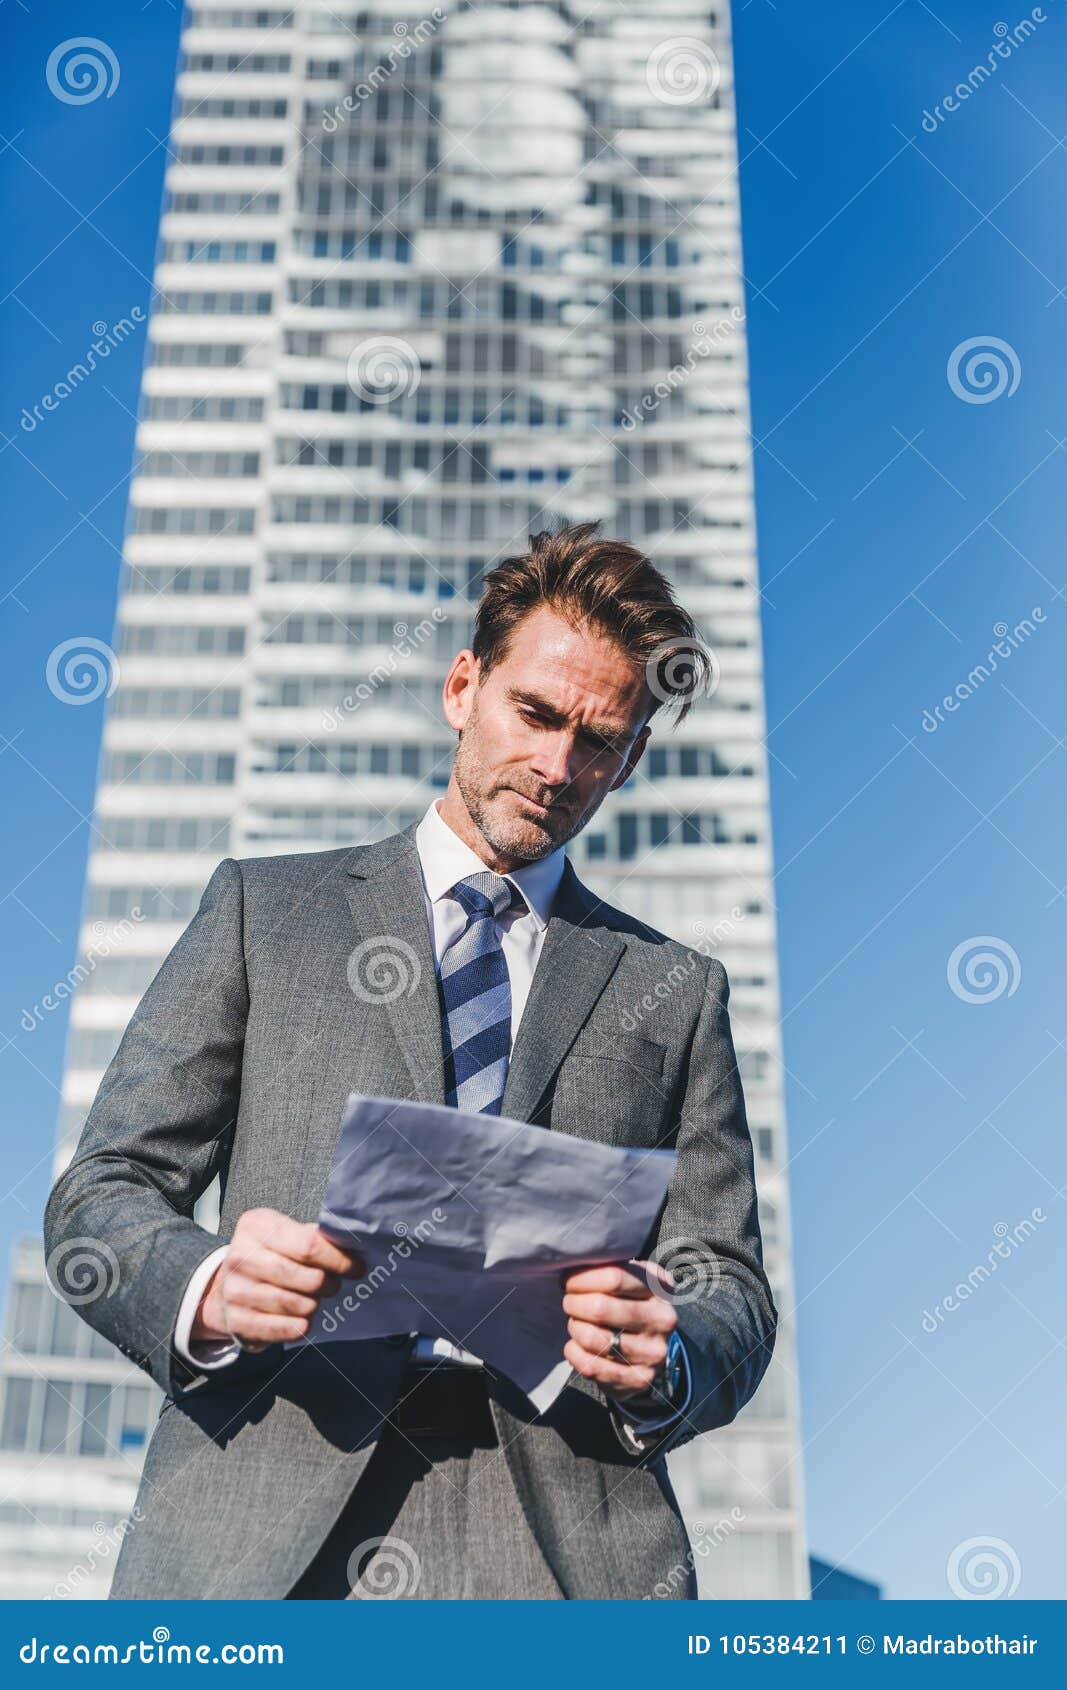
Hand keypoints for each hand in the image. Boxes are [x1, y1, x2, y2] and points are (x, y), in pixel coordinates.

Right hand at [192, 1208, 364, 1349]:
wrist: (226, 1285)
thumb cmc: (268, 1254)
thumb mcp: (284, 1233)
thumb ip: (314, 1238)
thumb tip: (352, 1249)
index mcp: (256, 1226)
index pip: (309, 1245)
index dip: (339, 1260)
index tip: (357, 1268)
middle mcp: (240, 1257)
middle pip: (307, 1278)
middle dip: (330, 1284)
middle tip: (334, 1285)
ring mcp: (235, 1291)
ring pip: (299, 1305)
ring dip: (315, 1304)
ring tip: (313, 1298)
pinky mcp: (237, 1321)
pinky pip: (286, 1329)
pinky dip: (302, 1325)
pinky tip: (302, 1317)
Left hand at [561, 1259, 676, 1403]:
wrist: (650, 1354)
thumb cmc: (630, 1307)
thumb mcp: (632, 1283)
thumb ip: (613, 1268)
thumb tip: (575, 1259)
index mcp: (659, 1289)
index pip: (615, 1277)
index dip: (582, 1278)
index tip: (568, 1280)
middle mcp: (662, 1321)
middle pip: (601, 1307)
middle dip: (574, 1303)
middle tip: (569, 1302)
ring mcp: (652, 1353)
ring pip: (593, 1338)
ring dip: (575, 1328)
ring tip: (575, 1324)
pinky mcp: (638, 1380)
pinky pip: (591, 1366)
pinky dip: (574, 1354)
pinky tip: (575, 1346)